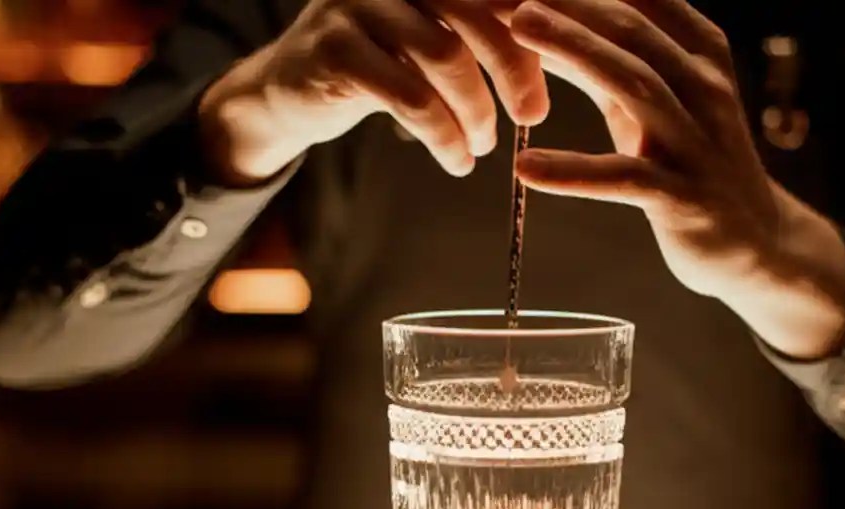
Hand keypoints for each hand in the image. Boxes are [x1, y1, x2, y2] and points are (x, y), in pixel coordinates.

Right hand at [200, 0, 550, 183]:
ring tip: (481, 146)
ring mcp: (357, 5)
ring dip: (475, 111)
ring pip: (444, 59)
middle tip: (532, 114)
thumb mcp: (429, 39)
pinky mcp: (335, 50)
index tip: (553, 72)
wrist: (286, 92)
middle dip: (513, 68)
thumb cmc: (376, 66)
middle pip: (475, 13)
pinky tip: (456, 158)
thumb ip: (479, 32)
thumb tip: (558, 50)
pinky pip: (410, 98)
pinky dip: (443, 136)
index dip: (529, 30)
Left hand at [509, 0, 844, 357]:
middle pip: (633, 32)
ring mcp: (695, 142)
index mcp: (703, 56)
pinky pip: (622, 177)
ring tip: (517, 31)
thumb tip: (539, 23)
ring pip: (634, 84)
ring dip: (574, 49)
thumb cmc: (690, 159)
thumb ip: (607, 65)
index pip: (646, 0)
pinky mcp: (681, 197)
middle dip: (574, 2)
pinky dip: (573, 171)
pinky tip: (526, 168)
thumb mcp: (655, 104)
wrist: (756, 242)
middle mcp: (706, 89)